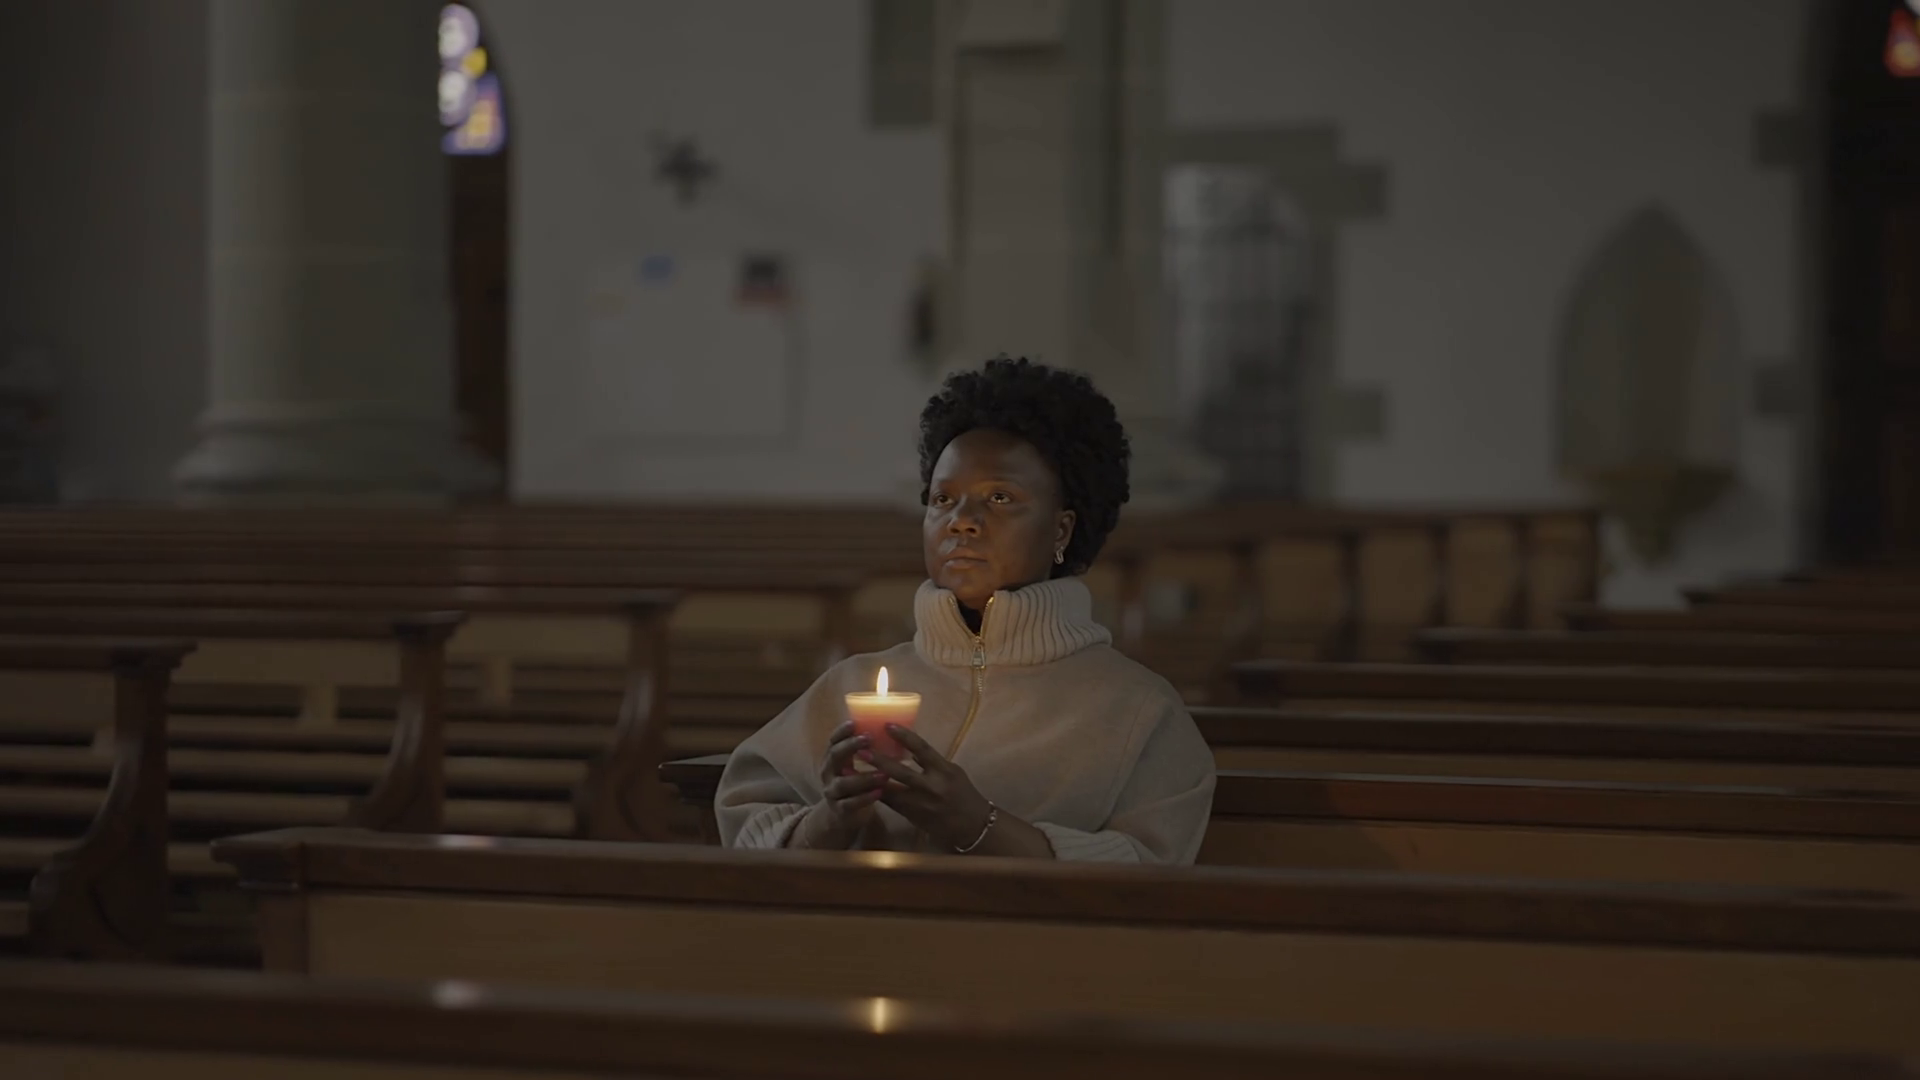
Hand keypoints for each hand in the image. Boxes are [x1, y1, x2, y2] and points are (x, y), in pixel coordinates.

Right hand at [791, 721, 886, 848]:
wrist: (843, 815)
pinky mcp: (839, 809)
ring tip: (884, 773)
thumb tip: (888, 728)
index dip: (841, 731)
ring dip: (864, 777)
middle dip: (850, 746)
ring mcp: (832, 792)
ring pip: (843, 783)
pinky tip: (880, 792)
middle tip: (869, 738)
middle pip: (834, 756)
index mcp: (832, 758)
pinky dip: (865, 798)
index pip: (832, 741)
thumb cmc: (855, 783)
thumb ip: (864, 751)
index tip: (854, 722)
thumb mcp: (855, 765)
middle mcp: (828, 773)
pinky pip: (850, 803)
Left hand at [866, 724, 993, 849]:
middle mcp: (932, 787)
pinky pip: (890, 803)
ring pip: (891, 791)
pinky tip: (862, 787)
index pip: (923, 749)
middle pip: (901, 772)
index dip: (904, 736)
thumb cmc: (963, 794)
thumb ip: (931, 761)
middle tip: (861, 750)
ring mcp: (921, 804)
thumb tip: (909, 748)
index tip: (887, 725)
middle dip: (879, 761)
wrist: (972, 826)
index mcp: (944, 771)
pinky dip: (876, 793)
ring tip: (853, 769)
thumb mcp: (952, 772)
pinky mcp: (912, 817)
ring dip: (871, 780)